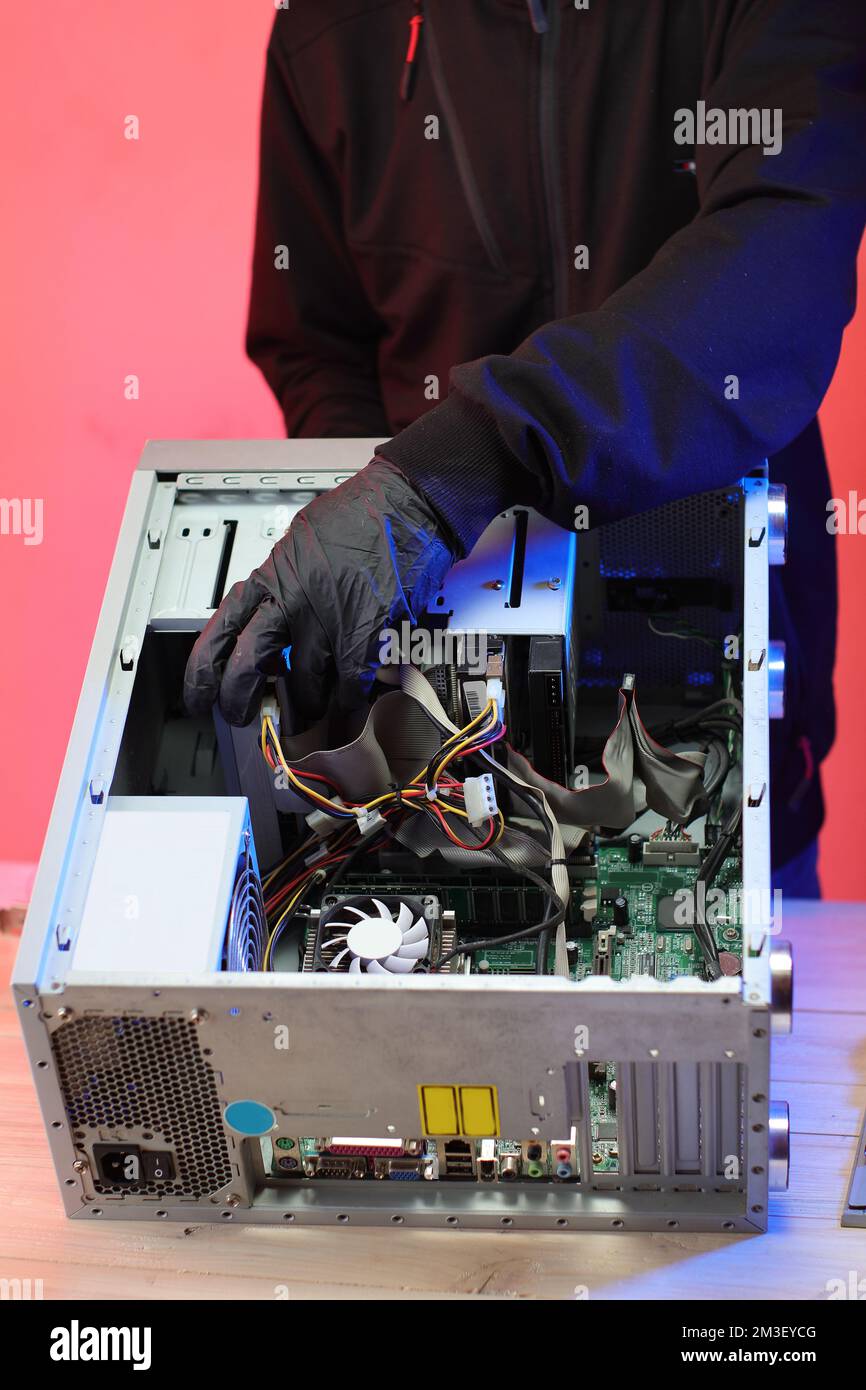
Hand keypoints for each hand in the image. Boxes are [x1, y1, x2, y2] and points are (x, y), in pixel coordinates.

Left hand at [183, 459, 455, 725]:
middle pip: (248, 666)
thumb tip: (269, 616)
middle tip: (244, 716)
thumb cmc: (360, 517)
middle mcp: (292, 600)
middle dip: (240, 702)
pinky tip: (348, 705)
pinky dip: (348, 703)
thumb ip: (281, 582)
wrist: (407, 507)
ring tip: (308, 715)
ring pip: (304, 687)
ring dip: (305, 709)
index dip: (202, 672)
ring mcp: (328, 621)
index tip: (198, 696)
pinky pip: (349, 687)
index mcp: (271, 577)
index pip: (220, 632)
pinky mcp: (365, 635)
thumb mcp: (300, 544)